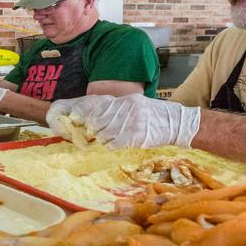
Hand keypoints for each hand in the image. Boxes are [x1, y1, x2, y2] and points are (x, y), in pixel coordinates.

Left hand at [46, 94, 200, 149]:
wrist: (176, 122)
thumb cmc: (153, 116)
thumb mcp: (133, 105)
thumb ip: (114, 109)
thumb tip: (92, 120)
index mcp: (123, 100)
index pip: (93, 104)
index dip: (78, 113)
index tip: (68, 119)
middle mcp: (125, 108)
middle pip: (96, 122)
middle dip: (94, 130)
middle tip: (98, 133)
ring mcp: (130, 122)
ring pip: (103, 134)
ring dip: (105, 139)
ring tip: (114, 137)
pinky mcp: (136, 135)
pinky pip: (114, 144)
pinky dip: (114, 145)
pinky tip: (121, 143)